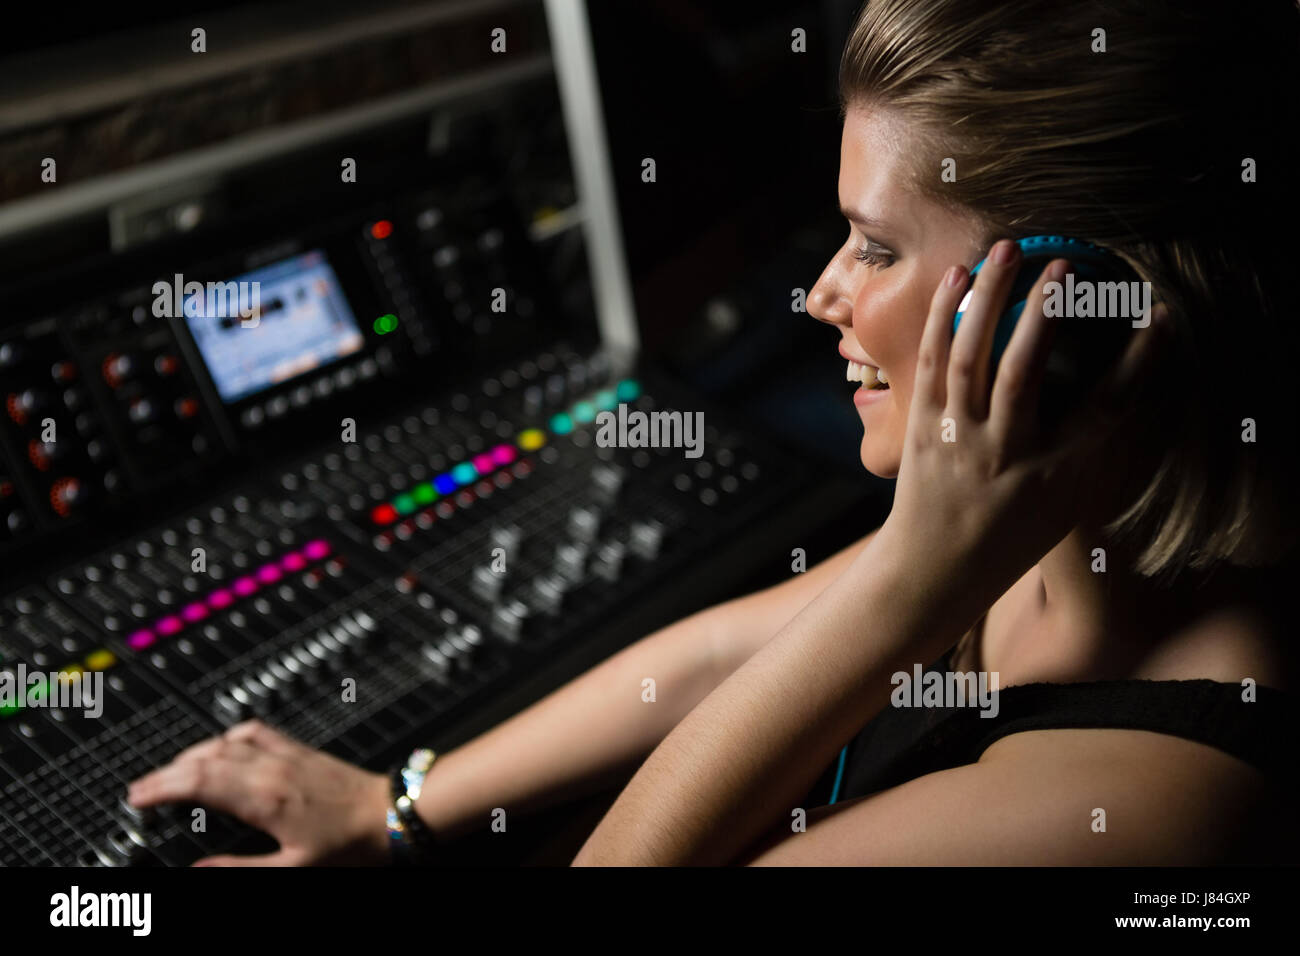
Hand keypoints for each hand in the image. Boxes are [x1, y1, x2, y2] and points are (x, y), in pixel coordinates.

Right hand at [127, 719, 391, 865]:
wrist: (392, 814)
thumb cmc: (350, 846)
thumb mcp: (292, 869)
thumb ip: (239, 868)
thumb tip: (197, 870)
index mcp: (264, 799)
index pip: (198, 783)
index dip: (161, 788)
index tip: (137, 797)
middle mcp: (271, 769)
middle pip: (204, 759)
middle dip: (166, 773)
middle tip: (141, 789)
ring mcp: (286, 755)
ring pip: (226, 742)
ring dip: (192, 753)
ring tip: (170, 771)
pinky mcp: (300, 750)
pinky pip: (256, 732)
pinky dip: (228, 736)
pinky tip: (221, 745)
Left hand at [876, 239, 1168, 623]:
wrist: (935, 570)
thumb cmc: (1010, 532)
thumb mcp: (1066, 502)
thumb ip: (1092, 445)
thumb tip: (1125, 379)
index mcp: (1054, 475)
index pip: (1106, 409)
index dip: (1138, 360)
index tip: (1159, 316)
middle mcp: (1005, 455)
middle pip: (1026, 372)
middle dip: (1046, 313)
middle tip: (1064, 265)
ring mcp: (958, 440)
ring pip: (970, 357)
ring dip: (989, 298)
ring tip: (1007, 250)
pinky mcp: (922, 428)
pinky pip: (930, 363)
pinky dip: (942, 317)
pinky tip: (957, 278)